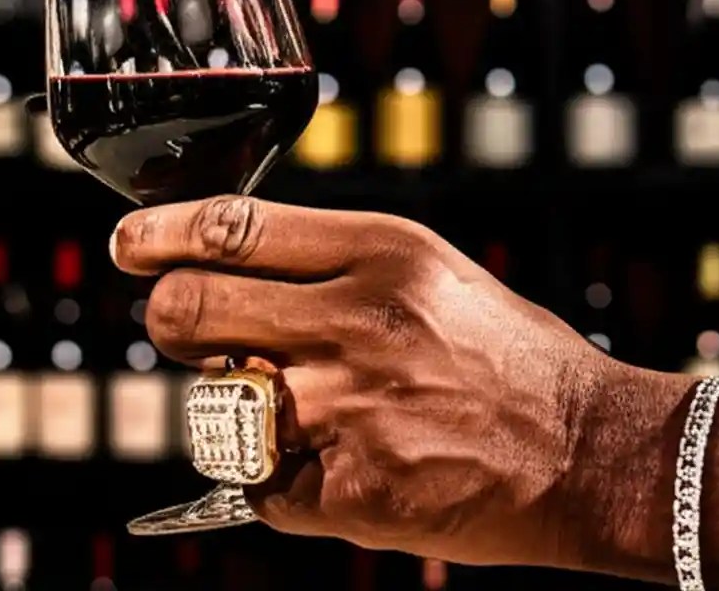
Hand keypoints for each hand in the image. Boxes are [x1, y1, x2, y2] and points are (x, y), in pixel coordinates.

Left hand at [111, 196, 612, 566]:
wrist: (587, 453)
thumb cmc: (511, 359)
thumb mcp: (431, 275)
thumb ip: (335, 266)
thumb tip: (236, 269)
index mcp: (380, 254)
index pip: (230, 228)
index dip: (159, 236)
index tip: (130, 245)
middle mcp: (353, 323)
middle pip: (189, 311)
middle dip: (168, 320)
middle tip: (181, 331)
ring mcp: (345, 411)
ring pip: (210, 407)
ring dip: (229, 411)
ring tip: (287, 413)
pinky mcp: (345, 490)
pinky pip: (256, 486)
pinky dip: (275, 481)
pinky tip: (330, 468)